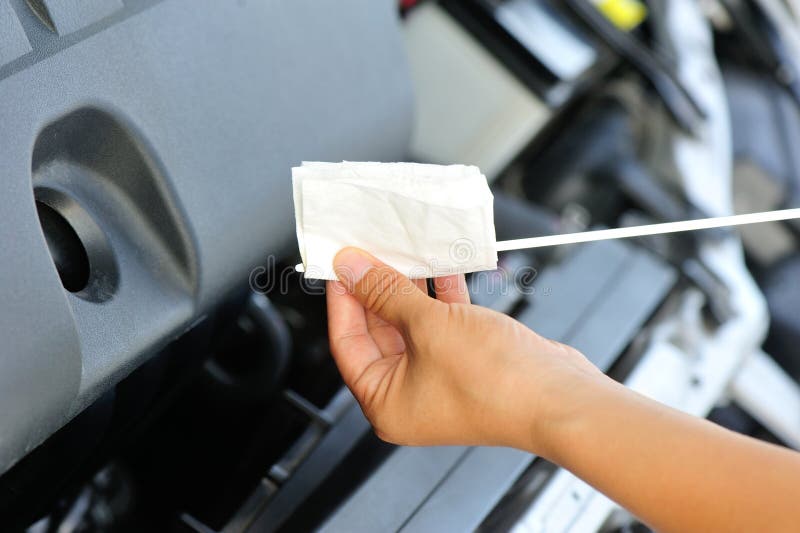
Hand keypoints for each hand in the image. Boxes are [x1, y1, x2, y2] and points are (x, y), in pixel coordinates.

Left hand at [326, 247, 600, 451]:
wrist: (559, 397)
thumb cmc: (495, 382)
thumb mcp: (428, 326)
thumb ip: (385, 292)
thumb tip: (352, 269)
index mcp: (384, 402)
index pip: (347, 342)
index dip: (343, 299)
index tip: (342, 265)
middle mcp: (408, 395)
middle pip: (379, 331)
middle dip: (377, 288)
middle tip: (371, 252)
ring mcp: (439, 379)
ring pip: (412, 324)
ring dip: (410, 287)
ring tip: (404, 251)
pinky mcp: (466, 363)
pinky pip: (442, 324)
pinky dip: (441, 296)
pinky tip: (442, 267)